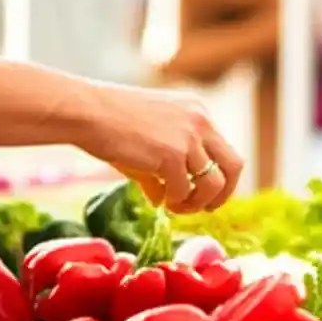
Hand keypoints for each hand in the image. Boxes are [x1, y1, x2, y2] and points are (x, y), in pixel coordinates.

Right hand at [79, 84, 243, 212]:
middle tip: (205, 209)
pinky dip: (174, 201)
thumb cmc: (109, 124)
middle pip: (235, 166)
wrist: (86, 111)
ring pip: (213, 183)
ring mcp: (189, 137)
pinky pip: (184, 190)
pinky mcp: (173, 154)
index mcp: (197, 112)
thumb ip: (162, 169)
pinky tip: (160, 201)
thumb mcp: (146, 143)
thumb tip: (162, 200)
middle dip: (223, 194)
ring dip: (197, 203)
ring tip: (176, 207)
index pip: (225, 150)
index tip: (203, 194)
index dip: (219, 177)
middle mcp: (200, 121)